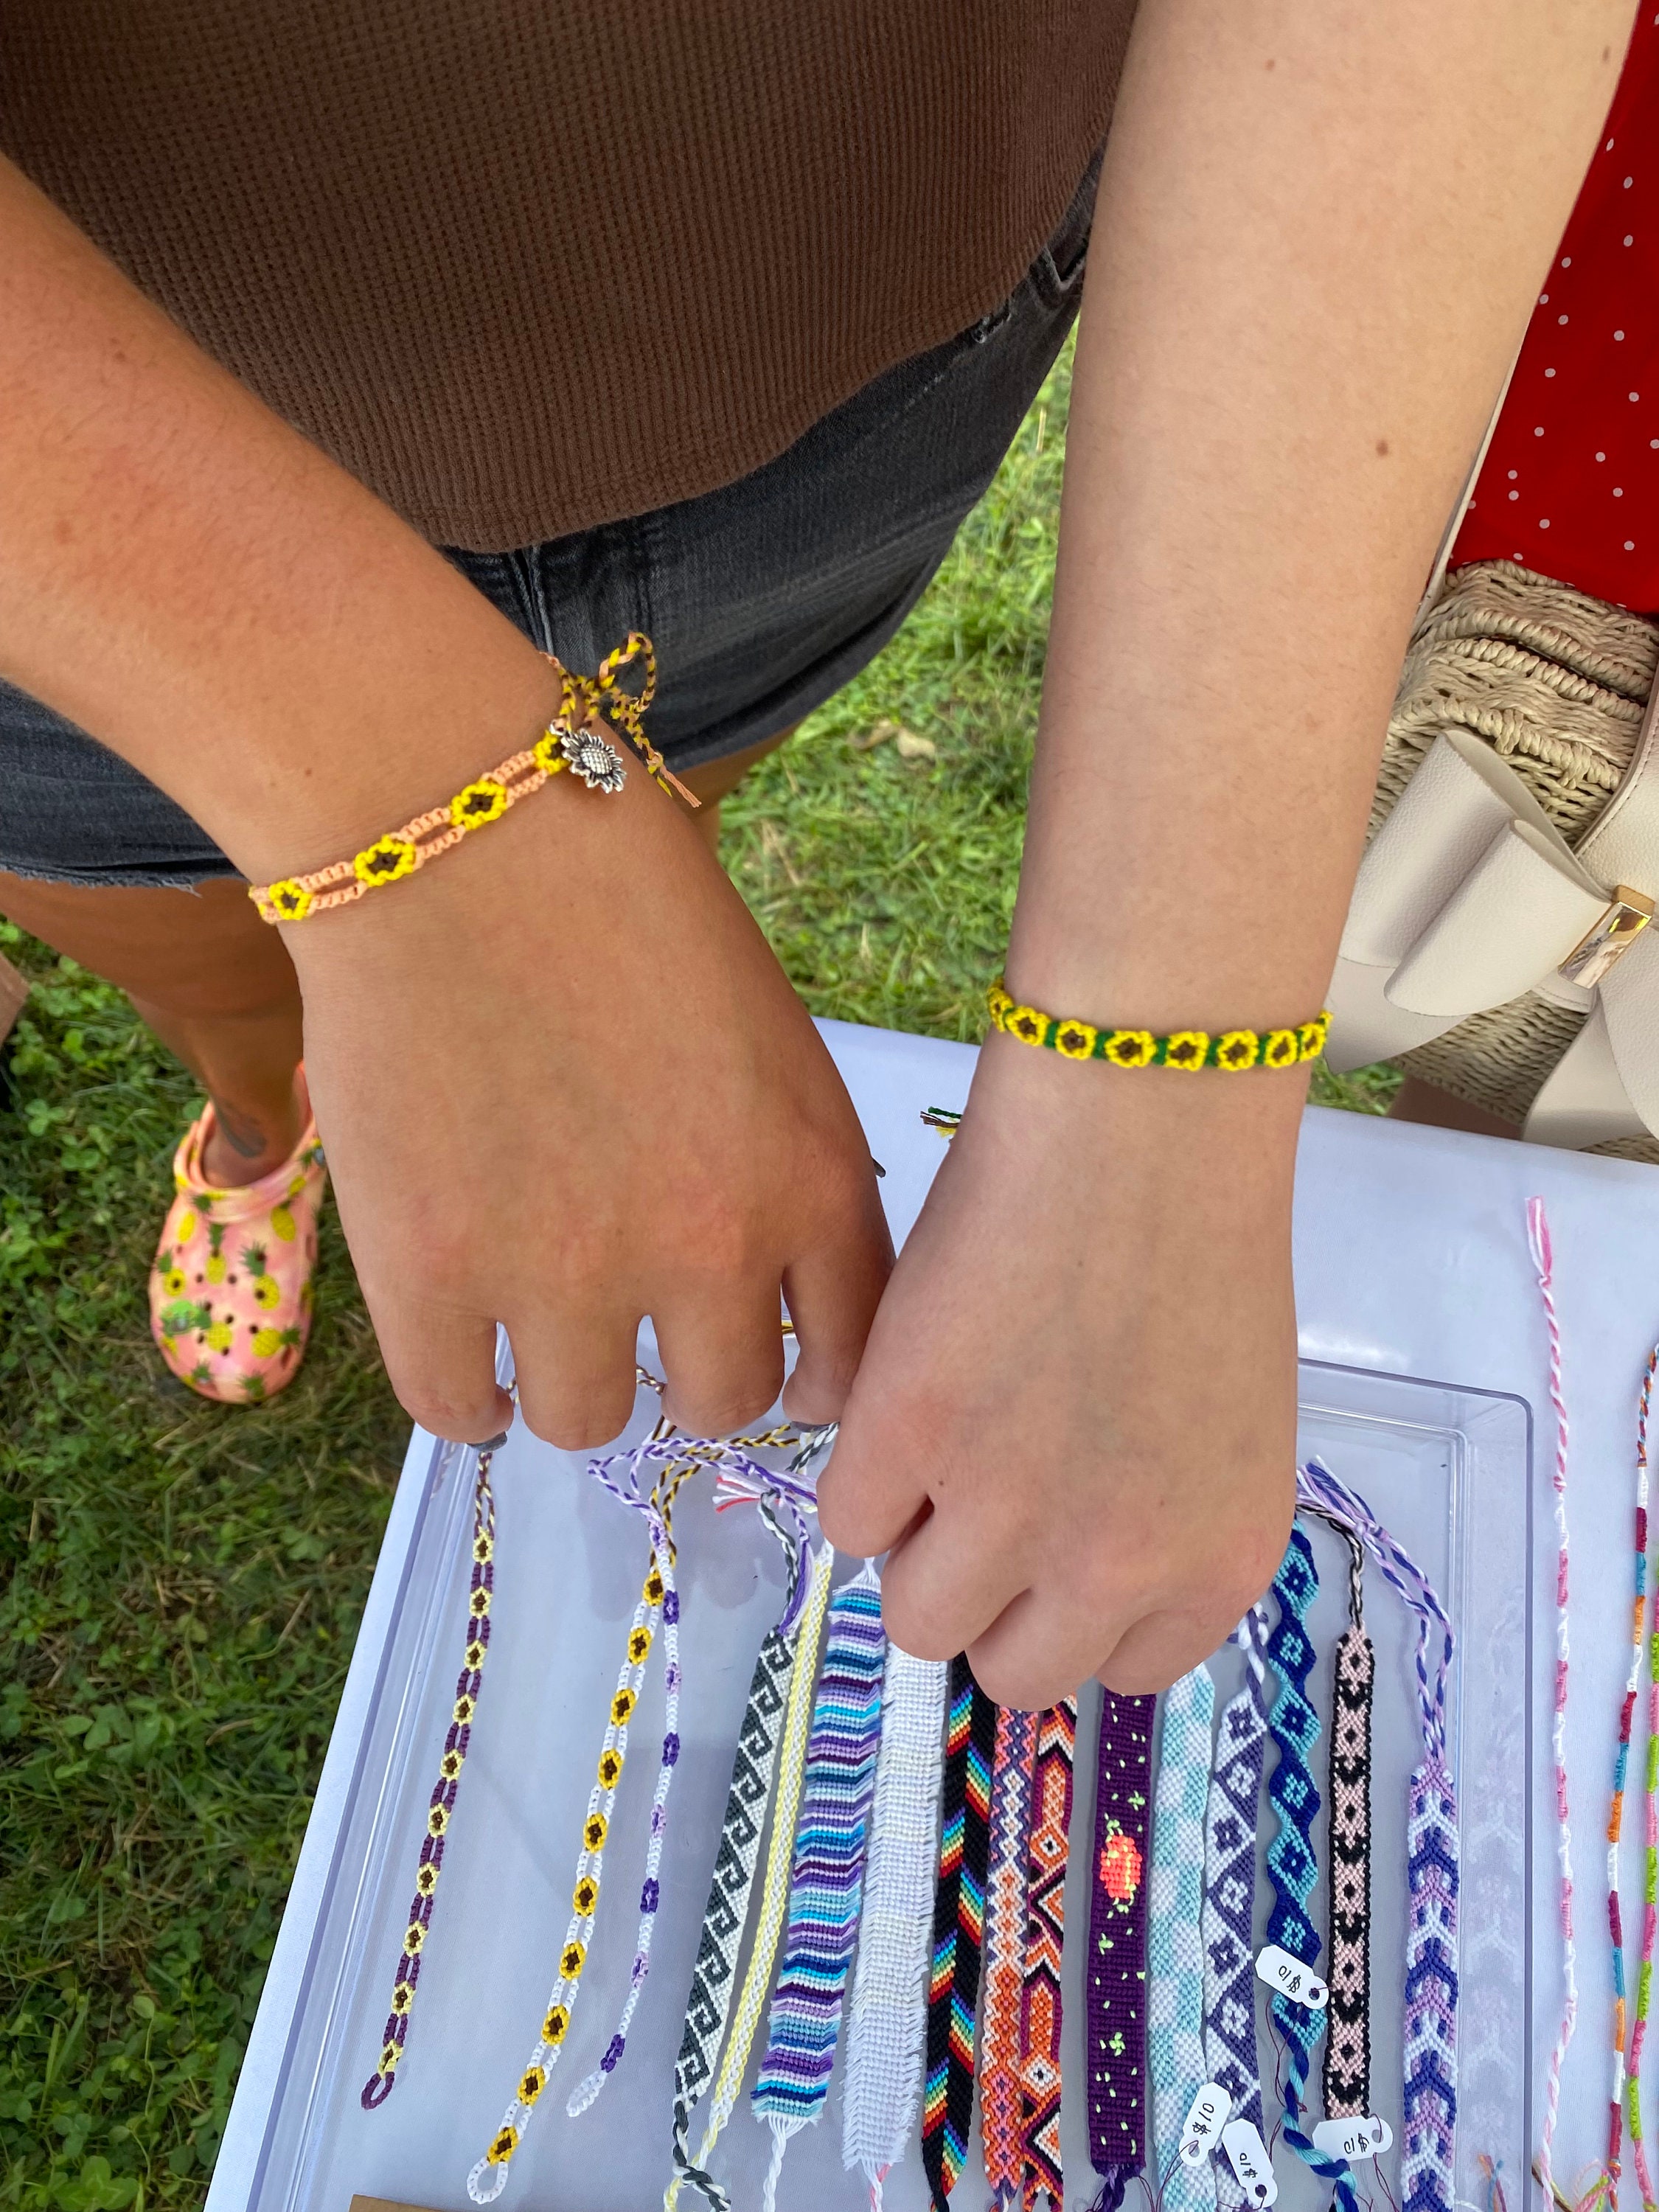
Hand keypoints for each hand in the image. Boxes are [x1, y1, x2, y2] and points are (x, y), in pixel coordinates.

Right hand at [284, 758, 892, 1446]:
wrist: (459, 827)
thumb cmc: (623, 901)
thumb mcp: (771, 1038)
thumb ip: (789, 1175)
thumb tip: (779, 1302)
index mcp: (810, 1178)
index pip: (851, 1360)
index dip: (812, 1381)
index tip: (779, 1375)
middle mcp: (706, 1246)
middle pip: (721, 1404)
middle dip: (689, 1373)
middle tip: (646, 1327)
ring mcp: (563, 1271)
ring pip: (592, 1422)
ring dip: (576, 1383)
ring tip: (544, 1327)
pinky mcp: (430, 1274)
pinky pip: (457, 1414)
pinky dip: (469, 1403)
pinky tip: (473, 1362)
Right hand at [817, 1033, 1299, 1705]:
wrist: (1137, 1117)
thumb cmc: (1192, 1238)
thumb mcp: (1211, 1425)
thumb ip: (1148, 1520)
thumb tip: (1046, 1572)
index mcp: (1212, 1561)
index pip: (1116, 1673)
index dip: (1071, 1603)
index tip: (1055, 1541)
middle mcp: (1118, 1562)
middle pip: (1009, 1671)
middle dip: (989, 1593)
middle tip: (981, 1494)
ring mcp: (1008, 1508)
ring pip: (914, 1617)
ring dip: (916, 1543)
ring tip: (941, 1440)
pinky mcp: (907, 1438)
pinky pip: (846, 1520)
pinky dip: (861, 1467)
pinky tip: (906, 1386)